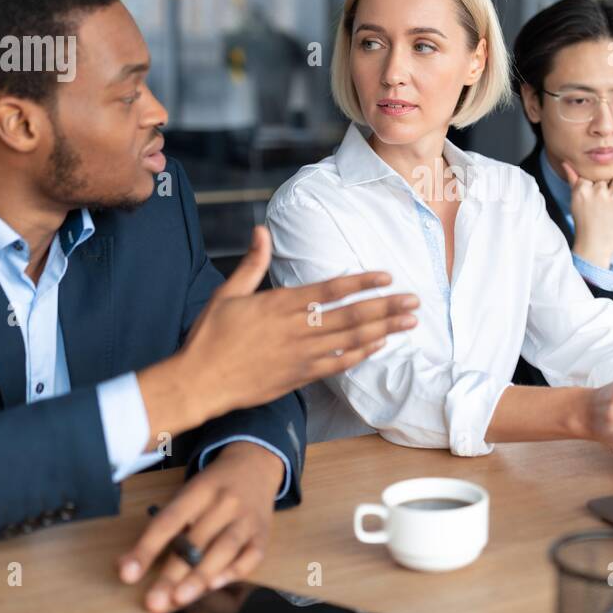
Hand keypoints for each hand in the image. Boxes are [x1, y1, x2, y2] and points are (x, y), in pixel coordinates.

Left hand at [118, 442, 278, 612]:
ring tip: (179, 599)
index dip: (147, 548)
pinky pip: (251, 556)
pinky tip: (214, 586)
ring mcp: (247, 518)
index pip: (169, 521)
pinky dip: (233, 572)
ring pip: (225, 549)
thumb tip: (128, 565)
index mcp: (200, 489)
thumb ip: (164, 526)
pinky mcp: (263, 533)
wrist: (256, 463)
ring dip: (200, 576)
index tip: (128, 573)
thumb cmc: (214, 486)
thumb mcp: (188, 493)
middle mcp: (225, 502)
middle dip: (173, 574)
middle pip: (196, 540)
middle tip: (154, 601)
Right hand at [141, 226, 419, 437]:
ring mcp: (301, 355)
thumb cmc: (210, 337)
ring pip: (351, 340)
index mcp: (281, 304)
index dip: (363, 282)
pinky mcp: (299, 376)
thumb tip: (260, 230)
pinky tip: (379, 346)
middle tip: (414, 302)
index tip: (387, 277)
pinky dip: (361, 355)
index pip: (332, 289)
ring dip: (383, 330)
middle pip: (351, 316)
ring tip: (408, 323)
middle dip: (386, 307)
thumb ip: (252, 263)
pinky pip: (338, 365)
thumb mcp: (227, 293)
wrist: (199, 382)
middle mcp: (297, 329)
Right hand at [563, 160, 612, 268]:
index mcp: (582, 189)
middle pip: (606, 175)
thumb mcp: (575, 201)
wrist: (594, 246)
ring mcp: (612, 197)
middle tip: (604, 199)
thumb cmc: (584, 223)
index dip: (595, 182)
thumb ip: (573, 180)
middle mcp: (597, 191)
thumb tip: (566, 163)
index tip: (595, 194)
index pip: (592, 173)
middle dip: (607, 184)